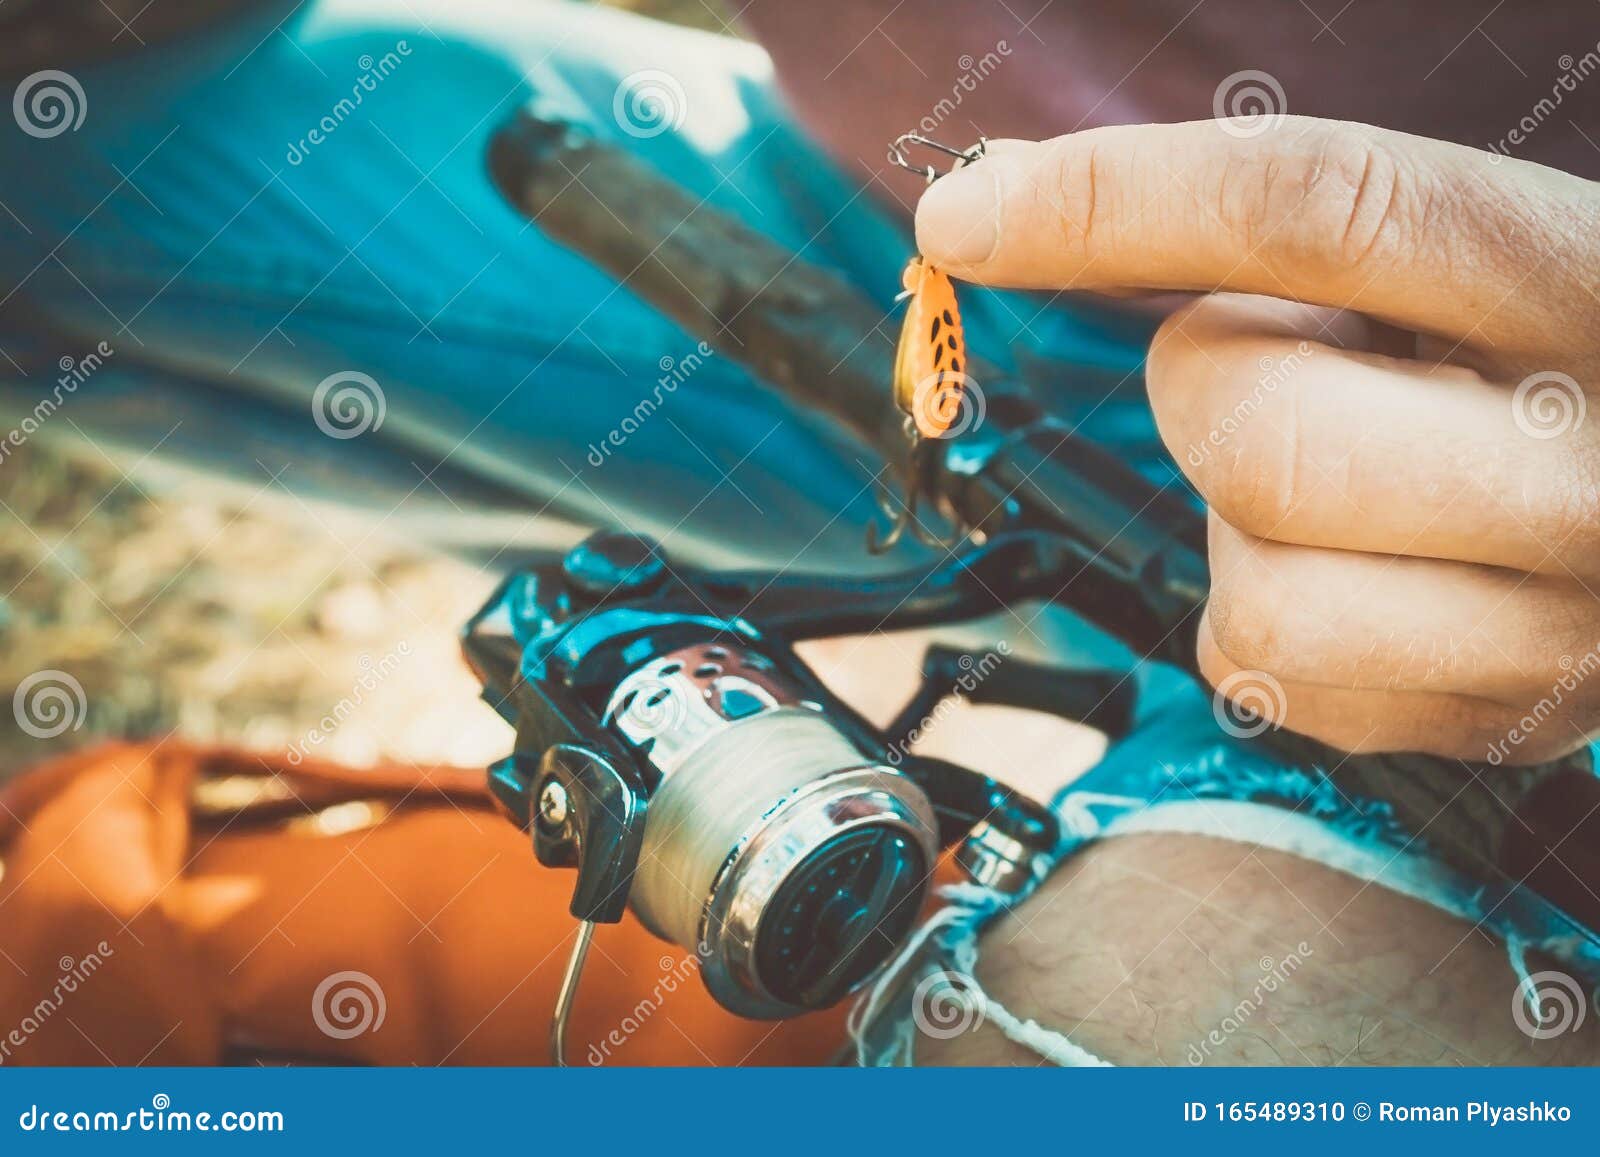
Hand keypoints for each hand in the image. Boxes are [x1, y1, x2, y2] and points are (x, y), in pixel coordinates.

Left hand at [914, 117, 1599, 764]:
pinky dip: (1257, 616)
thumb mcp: (1448, 259)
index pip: (1326, 211)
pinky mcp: (1496, 720)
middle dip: (1200, 388)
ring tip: (1325, 481)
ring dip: (1231, 528)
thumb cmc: (1523, 352)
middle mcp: (1594, 466)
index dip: (1117, 202)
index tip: (966, 215)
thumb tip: (993, 194)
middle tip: (1258, 367)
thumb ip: (1268, 224)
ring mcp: (1558, 621)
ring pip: (1261, 601)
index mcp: (1587, 283)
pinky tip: (1345, 568)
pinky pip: (1269, 681)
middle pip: (1261, 435)